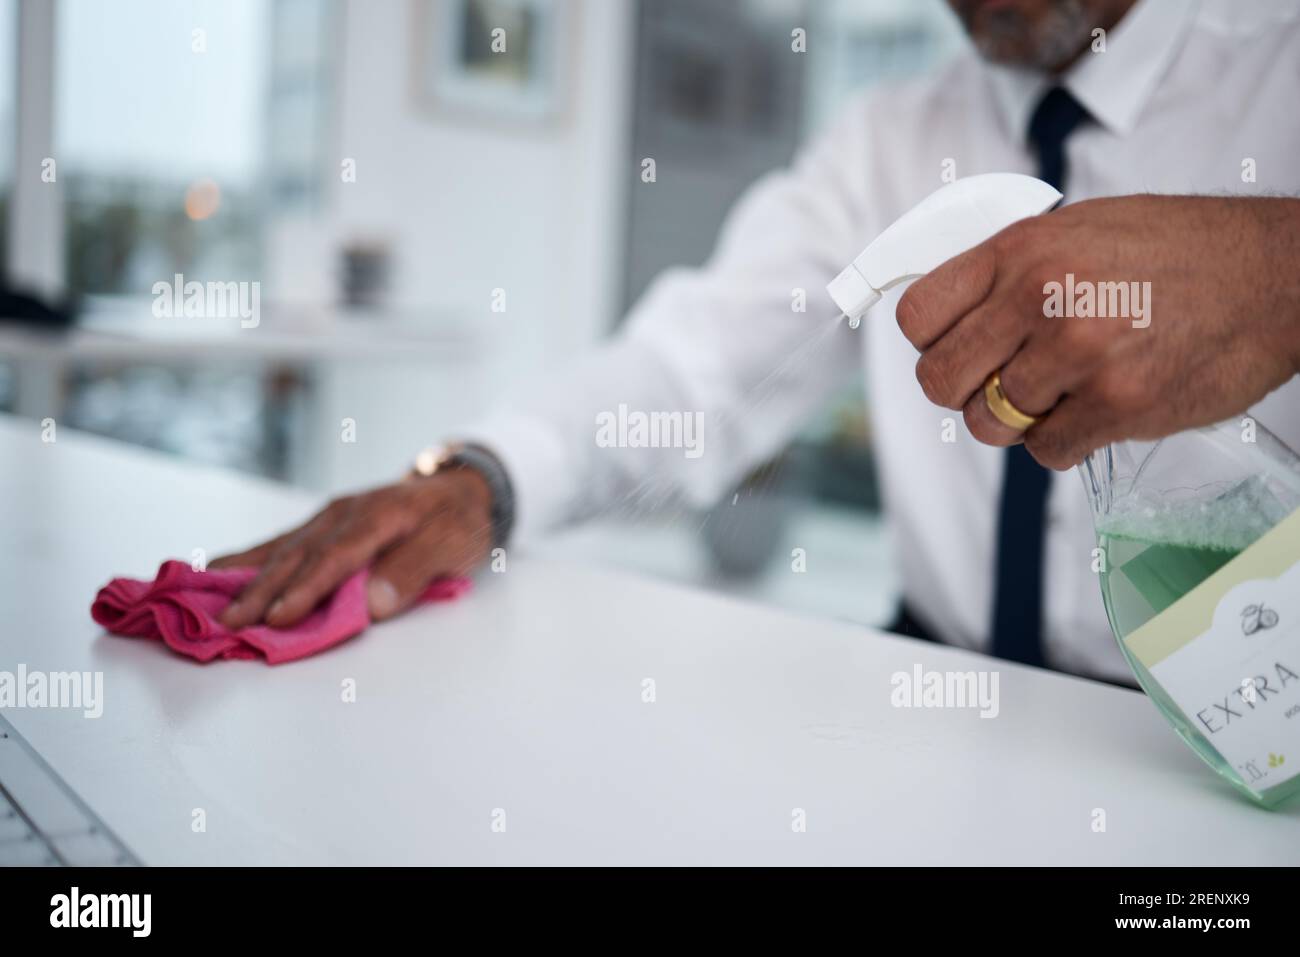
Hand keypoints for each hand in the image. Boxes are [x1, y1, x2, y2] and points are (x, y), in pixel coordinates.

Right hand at [211, 468, 492, 627]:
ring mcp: (331, 516)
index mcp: (378, 517)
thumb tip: (373, 603)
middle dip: (262, 590)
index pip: (336, 558)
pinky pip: (282, 542)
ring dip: (245, 575)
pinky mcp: (323, 523)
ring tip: (204, 598)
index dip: (306, 589)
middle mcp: (345, 513)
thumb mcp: (453, 544)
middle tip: (229, 622)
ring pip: (283, 547)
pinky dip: (248, 558)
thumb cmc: (458, 521)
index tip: (278, 617)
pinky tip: (218, 570)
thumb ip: (414, 571)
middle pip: (299, 554)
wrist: (461, 487)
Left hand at [896, 195, 1299, 468]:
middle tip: (996, 385)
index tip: (951, 349)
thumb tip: (951, 310)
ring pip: (990, 423)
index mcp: (1022, 249)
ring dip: (1016, 420)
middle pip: (940, 380)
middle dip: (963, 392)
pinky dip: (1063, 441)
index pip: (917, 317)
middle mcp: (1041, 298)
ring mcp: (1078, 353)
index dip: (928, 344)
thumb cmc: (1178, 250)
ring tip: (1058, 392)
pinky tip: (1094, 408)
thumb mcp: (1078, 229)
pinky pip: (1046, 450)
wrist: (1275, 275)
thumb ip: (1010, 269)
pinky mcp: (1117, 404)